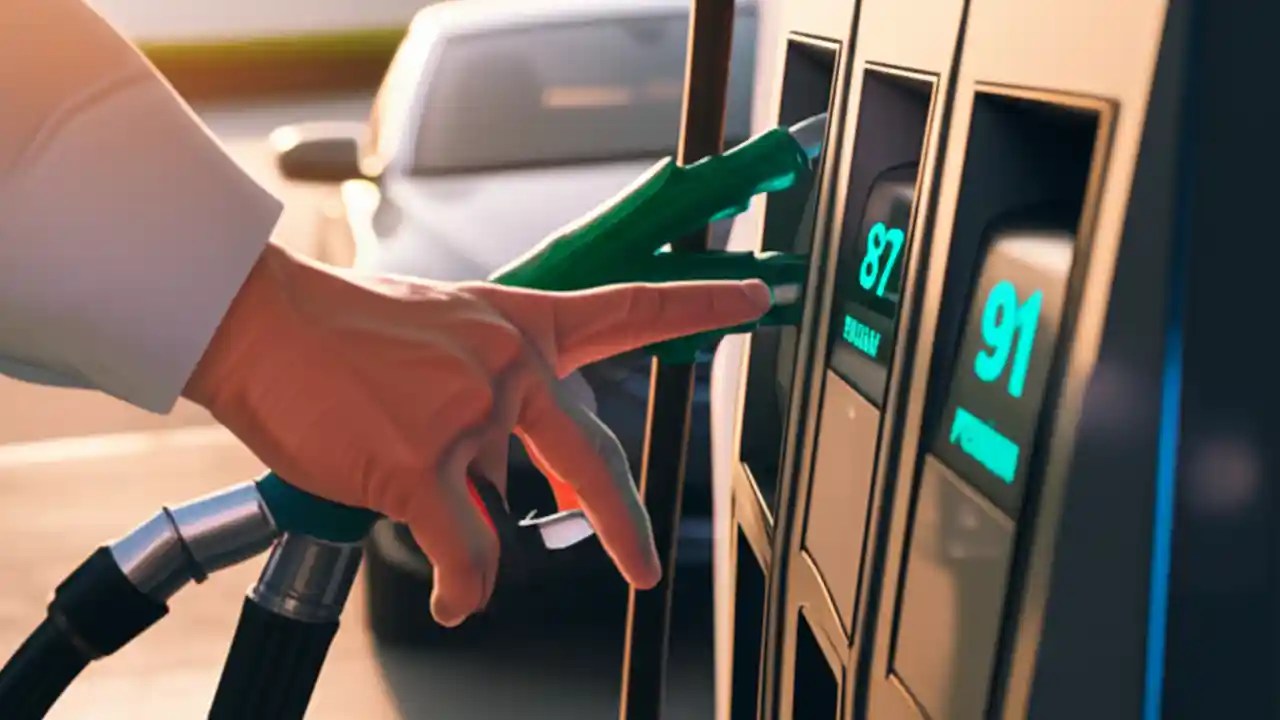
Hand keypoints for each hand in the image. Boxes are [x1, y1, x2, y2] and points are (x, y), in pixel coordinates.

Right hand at [183, 243, 770, 626]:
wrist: (259, 321)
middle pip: (592, 457)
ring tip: (454, 565)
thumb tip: (502, 477)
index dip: (698, 306)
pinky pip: (466, 551)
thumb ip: (488, 390)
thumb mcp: (439, 327)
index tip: (754, 296)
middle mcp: (508, 367)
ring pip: (500, 518)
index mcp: (519, 324)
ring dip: (473, 547)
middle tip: (641, 564)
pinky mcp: (425, 465)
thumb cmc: (337, 326)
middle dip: (619, 520)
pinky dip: (461, 585)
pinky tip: (453, 597)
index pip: (626, 310)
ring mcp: (469, 415)